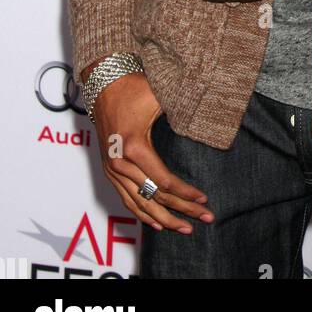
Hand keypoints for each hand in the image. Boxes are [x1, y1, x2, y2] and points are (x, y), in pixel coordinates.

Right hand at [83, 64, 214, 235]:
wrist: (103, 82)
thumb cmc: (134, 88)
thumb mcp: (159, 99)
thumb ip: (181, 113)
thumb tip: (207, 122)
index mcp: (134, 147)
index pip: (164, 181)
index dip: (185, 193)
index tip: (204, 199)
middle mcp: (121, 163)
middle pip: (155, 196)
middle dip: (182, 210)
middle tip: (205, 218)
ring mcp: (113, 169)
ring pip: (139, 203)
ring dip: (164, 218)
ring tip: (185, 228)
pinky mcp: (109, 169)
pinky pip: (126, 198)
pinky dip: (142, 213)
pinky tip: (158, 223)